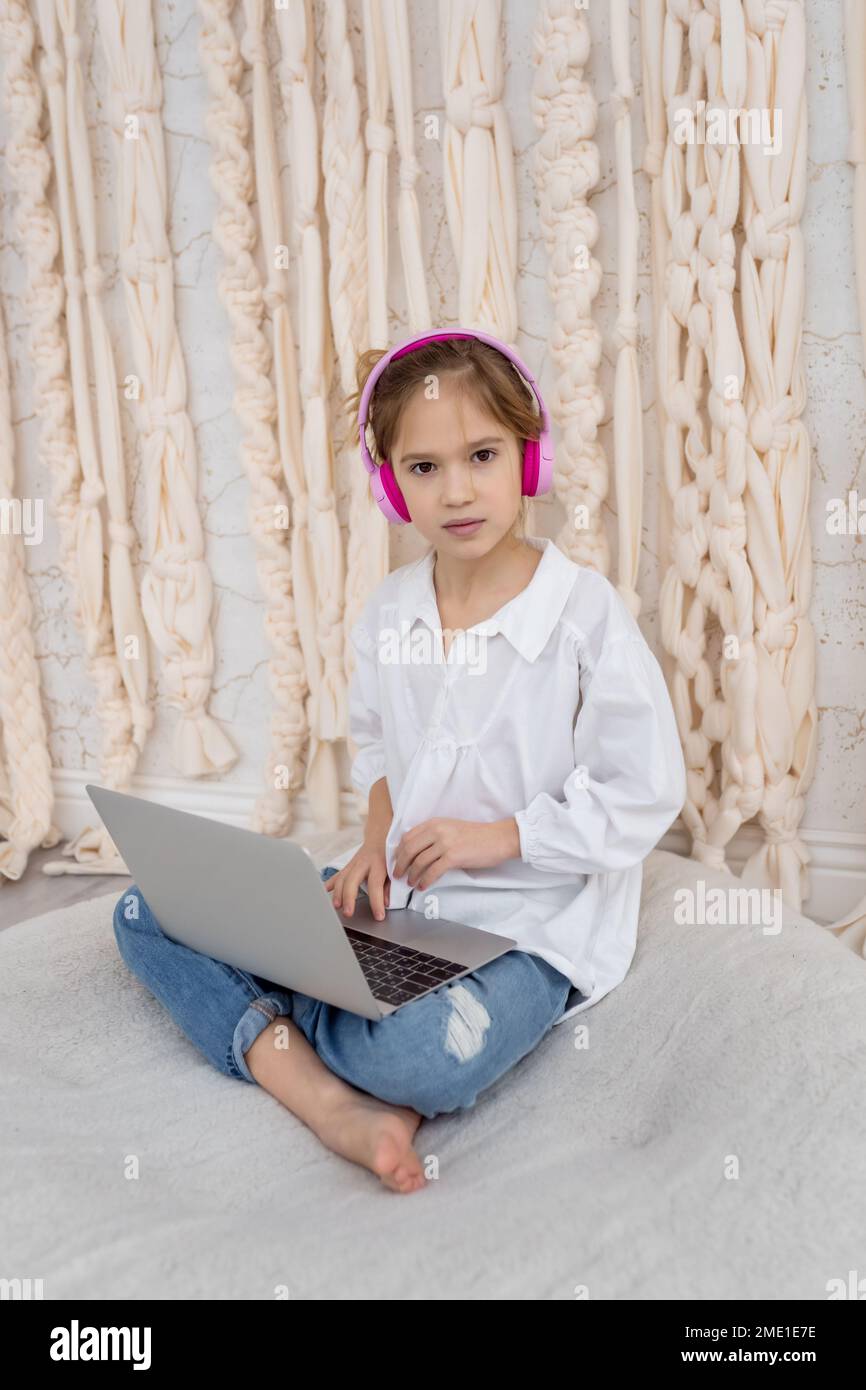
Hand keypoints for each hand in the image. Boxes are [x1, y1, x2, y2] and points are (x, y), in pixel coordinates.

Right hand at [324, 842, 389, 919]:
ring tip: (336, 906)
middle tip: (348, 912)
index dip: (376, 902)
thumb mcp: (395, 867)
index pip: (376, 885)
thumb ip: (390, 885)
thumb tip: (386, 903)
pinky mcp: (348, 865)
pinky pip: (337, 875)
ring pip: (342, 878)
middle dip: (348, 897)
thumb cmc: (390, 853)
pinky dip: (330, 884)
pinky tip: (324, 892)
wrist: (381, 834)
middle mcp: (364, 862)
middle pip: (352, 880)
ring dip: (337, 893)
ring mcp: (353, 863)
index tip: (378, 916)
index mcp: (379, 863)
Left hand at [392, 817, 519, 891]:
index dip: (399, 851)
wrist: (498, 838)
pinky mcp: (453, 857)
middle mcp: (437, 831)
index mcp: (435, 823)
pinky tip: (422, 886)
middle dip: (400, 864)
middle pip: (409, 849)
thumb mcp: (451, 828)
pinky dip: (425, 881)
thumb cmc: (476, 836)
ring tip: (410, 882)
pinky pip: (432, 871)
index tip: (396, 861)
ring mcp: (445, 843)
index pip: (408, 837)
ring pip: (419, 861)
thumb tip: (417, 851)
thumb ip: (434, 835)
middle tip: (397, 875)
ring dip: (412, 875)